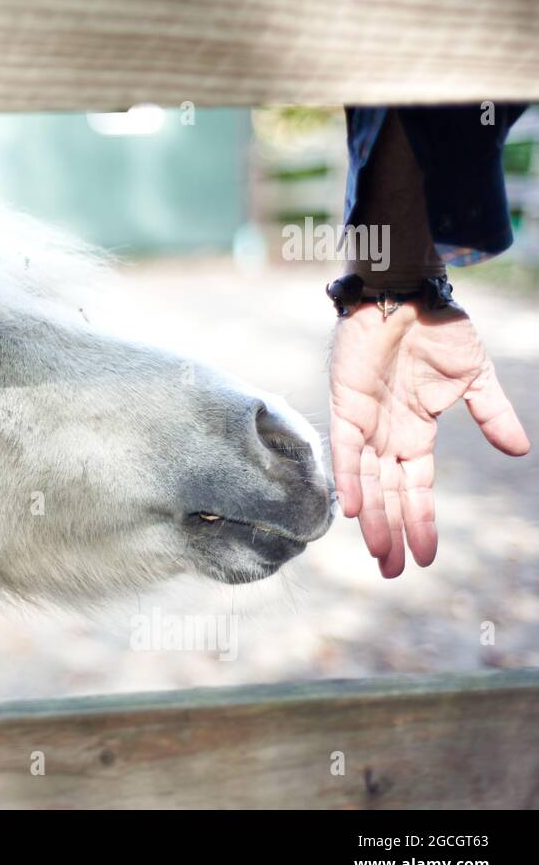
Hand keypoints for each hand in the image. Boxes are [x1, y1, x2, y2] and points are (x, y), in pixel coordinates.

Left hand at [329, 302, 529, 576]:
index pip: (417, 486)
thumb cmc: (436, 327)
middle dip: (392, 533)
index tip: (426, 556)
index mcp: (416, 431)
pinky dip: (348, 479)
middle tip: (393, 574)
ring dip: (372, 519)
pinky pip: (345, 450)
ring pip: (366, 482)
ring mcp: (365, 422)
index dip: (420, 520)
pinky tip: (353, 511)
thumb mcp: (473, 377)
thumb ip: (490, 413)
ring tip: (378, 556)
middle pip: (388, 494)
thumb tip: (519, 451)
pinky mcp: (345, 405)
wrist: (407, 291)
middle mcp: (387, 434)